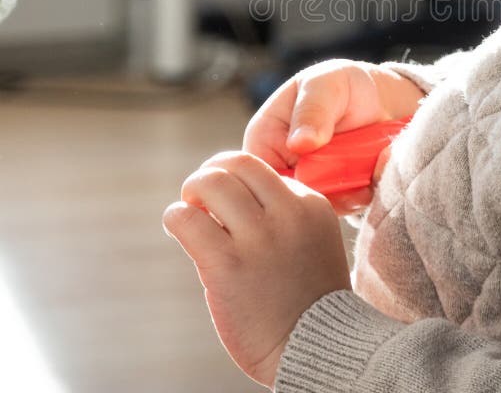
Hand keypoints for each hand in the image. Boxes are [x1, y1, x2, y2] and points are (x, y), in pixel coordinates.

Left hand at [163, 151, 351, 389]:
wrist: (315, 347)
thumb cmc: (307, 297)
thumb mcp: (313, 237)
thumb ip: (284, 212)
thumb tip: (234, 190)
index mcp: (309, 204)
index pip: (262, 168)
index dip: (236, 177)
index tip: (226, 198)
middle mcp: (287, 213)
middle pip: (237, 163)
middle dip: (211, 171)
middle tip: (200, 192)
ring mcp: (258, 238)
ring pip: (210, 183)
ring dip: (192, 190)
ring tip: (190, 209)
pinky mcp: (227, 265)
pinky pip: (187, 219)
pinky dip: (175, 217)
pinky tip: (178, 229)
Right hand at [243, 59, 423, 216]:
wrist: (374, 99)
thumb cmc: (338, 85)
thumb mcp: (324, 85)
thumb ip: (312, 109)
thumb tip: (299, 143)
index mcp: (262, 141)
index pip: (257, 176)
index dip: (285, 180)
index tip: (318, 169)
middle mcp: (279, 170)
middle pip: (285, 201)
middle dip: (320, 189)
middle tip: (347, 171)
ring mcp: (305, 187)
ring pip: (314, 209)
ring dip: (341, 195)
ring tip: (360, 174)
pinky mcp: (329, 198)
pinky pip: (337, 211)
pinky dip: (355, 199)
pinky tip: (367, 183)